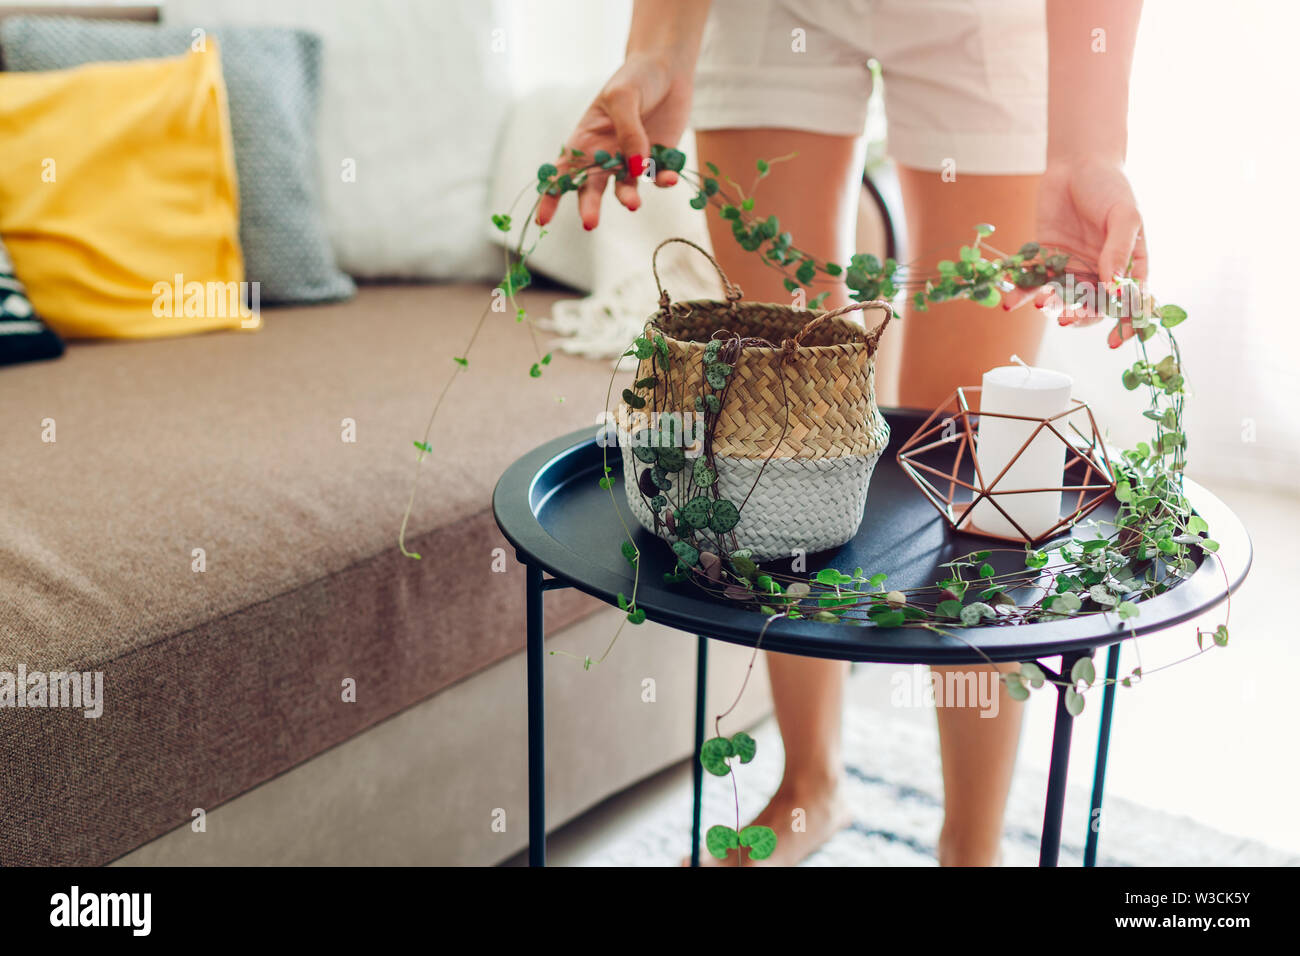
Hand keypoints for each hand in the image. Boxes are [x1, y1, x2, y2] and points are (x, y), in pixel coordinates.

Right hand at [535, 54, 692, 229]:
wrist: (668, 68)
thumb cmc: (635, 78)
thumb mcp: (622, 97)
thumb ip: (627, 132)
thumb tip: (635, 168)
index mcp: (585, 140)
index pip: (562, 171)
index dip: (551, 195)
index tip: (544, 220)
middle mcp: (605, 156)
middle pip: (591, 188)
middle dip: (588, 206)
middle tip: (590, 223)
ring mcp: (631, 161)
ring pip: (625, 188)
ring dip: (627, 197)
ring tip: (633, 203)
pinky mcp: (657, 161)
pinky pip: (658, 178)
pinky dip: (663, 181)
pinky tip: (670, 179)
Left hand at [1005, 158, 1147, 347]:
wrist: (1077, 164)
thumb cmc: (1110, 187)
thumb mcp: (1124, 216)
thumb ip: (1119, 250)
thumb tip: (1113, 288)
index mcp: (1128, 266)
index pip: (1130, 303)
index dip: (1126, 324)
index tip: (1116, 342)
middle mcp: (1099, 273)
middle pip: (1092, 305)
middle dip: (1081, 315)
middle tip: (1067, 317)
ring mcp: (1071, 268)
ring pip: (1061, 298)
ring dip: (1051, 305)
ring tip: (1042, 304)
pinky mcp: (1044, 260)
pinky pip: (1033, 282)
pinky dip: (1021, 294)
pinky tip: (1010, 303)